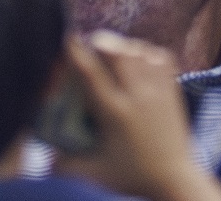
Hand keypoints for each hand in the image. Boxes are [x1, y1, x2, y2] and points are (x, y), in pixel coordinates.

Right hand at [55, 33, 220, 200]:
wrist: (175, 180)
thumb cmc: (133, 176)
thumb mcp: (96, 172)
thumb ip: (66, 165)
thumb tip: (44, 159)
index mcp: (114, 114)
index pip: (91, 74)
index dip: (76, 53)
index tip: (66, 39)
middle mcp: (136, 97)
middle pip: (117, 52)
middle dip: (100, 42)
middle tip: (90, 45)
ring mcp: (157, 91)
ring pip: (139, 51)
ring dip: (123, 46)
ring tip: (113, 52)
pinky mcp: (172, 91)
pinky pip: (160, 57)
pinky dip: (146, 52)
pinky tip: (138, 59)